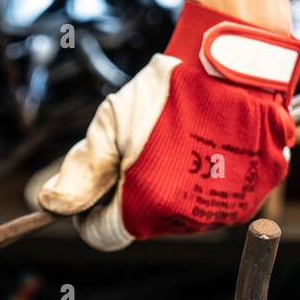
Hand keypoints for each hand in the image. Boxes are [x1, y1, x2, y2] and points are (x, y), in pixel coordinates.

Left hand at [38, 0, 299, 249]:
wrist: (241, 65)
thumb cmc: (173, 90)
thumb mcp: (113, 123)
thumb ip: (81, 168)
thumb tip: (50, 204)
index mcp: (148, 206)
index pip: (102, 234)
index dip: (89, 210)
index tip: (94, 181)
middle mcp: (186, 220)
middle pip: (137, 222)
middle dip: (127, 193)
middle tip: (136, 148)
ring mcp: (221, 211)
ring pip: (173, 214)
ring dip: (165, 187)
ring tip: (171, 142)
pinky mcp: (248, 199)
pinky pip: (210, 202)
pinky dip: (201, 181)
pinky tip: (199, 146)